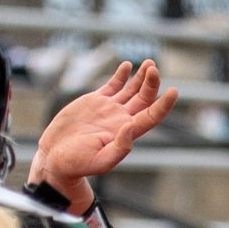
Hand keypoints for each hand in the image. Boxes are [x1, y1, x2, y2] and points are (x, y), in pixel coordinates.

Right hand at [25, 59, 177, 208]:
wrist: (54, 157)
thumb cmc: (76, 164)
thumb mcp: (100, 161)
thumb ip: (119, 147)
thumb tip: (132, 126)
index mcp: (126, 133)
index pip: (151, 116)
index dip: (164, 105)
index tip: (174, 92)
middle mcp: (121, 120)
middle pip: (144, 98)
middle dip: (151, 83)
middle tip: (152, 68)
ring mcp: (109, 109)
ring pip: (132, 90)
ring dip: (142, 77)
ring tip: (149, 63)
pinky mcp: (95, 102)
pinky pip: (113, 85)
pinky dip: (121, 75)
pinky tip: (127, 66)